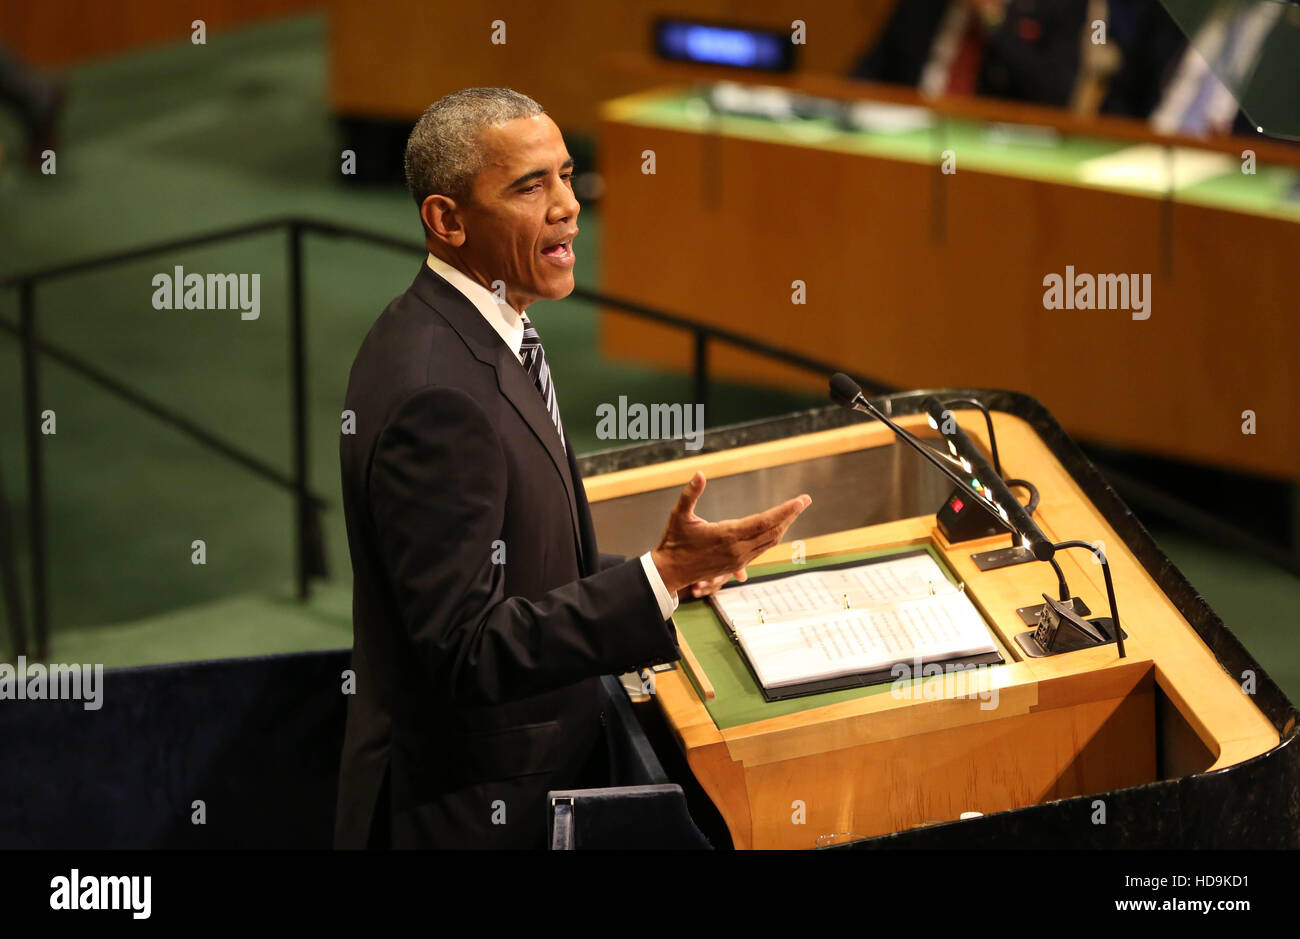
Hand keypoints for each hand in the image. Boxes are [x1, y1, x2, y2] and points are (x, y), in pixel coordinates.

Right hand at [651, 471, 809, 596]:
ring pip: (770, 542)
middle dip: (790, 516)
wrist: (670, 572)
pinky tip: (777, 528)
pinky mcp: (736, 565)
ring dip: (783, 526)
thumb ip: (690, 493)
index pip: (764, 521)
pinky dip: (773, 536)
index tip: (801, 501)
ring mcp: (739, 559)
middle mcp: (738, 549)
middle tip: (804, 501)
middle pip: (773, 531)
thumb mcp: (679, 515)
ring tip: (793, 511)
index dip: (785, 510)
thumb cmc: (674, 542)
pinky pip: (762, 550)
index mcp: (727, 535)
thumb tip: (699, 473)